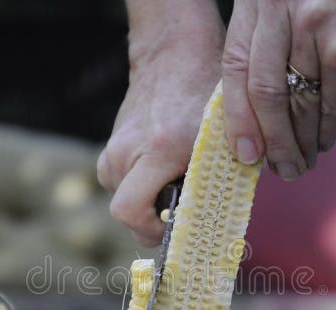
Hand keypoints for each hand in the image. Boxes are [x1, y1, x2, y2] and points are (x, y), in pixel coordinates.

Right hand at [98, 9, 223, 245]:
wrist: (173, 54)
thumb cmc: (207, 95)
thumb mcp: (224, 137)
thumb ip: (222, 178)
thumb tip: (220, 227)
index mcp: (160, 149)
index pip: (130, 212)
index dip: (152, 230)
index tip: (176, 226)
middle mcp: (128, 150)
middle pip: (124, 213)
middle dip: (149, 222)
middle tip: (176, 215)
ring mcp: (114, 146)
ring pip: (121, 196)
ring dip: (145, 201)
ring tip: (172, 187)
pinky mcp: (110, 143)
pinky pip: (118, 180)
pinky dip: (136, 184)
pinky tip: (159, 172)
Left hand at [221, 0, 335, 180]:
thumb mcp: (304, 12)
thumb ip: (274, 48)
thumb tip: (250, 116)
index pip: (233, 63)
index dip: (236, 115)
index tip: (243, 150)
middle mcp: (281, 6)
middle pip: (261, 92)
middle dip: (269, 141)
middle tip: (276, 168)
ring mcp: (314, 27)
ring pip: (295, 106)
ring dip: (296, 145)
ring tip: (298, 165)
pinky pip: (326, 110)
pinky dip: (323, 134)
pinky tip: (322, 144)